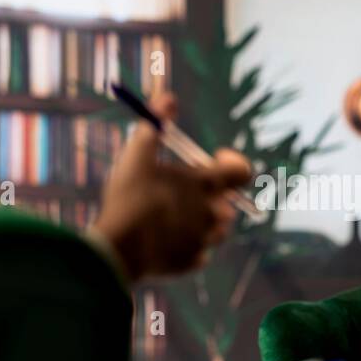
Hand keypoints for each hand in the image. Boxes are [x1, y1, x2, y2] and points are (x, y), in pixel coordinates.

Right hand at [93, 92, 251, 281]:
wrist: (118, 248)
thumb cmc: (129, 196)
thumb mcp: (137, 153)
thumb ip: (154, 124)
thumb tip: (168, 97)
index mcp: (205, 186)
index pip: (242, 171)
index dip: (233, 163)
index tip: (213, 160)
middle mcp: (212, 214)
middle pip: (227, 204)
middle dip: (211, 197)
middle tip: (181, 192)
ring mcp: (203, 241)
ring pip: (215, 231)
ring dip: (201, 222)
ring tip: (171, 217)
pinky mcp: (190, 263)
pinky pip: (197, 253)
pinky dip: (186, 247)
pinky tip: (163, 241)